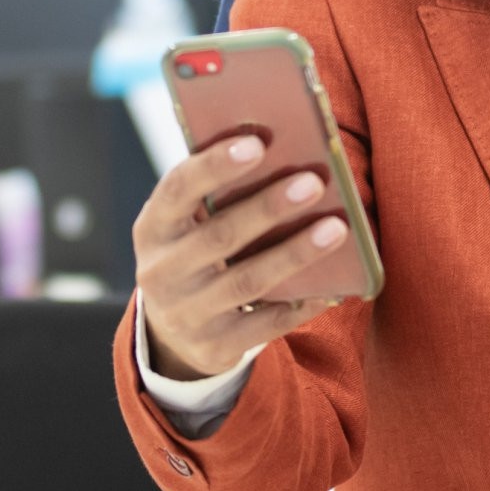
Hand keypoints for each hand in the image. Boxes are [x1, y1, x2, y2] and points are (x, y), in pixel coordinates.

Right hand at [132, 132, 351, 379]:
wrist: (171, 331)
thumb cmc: (194, 253)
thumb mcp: (187, 224)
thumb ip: (215, 193)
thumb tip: (282, 152)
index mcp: (153, 227)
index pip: (178, 188)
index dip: (215, 165)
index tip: (257, 143)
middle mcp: (161, 271)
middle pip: (220, 235)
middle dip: (268, 208)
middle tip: (313, 182)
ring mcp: (186, 313)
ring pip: (247, 281)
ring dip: (294, 253)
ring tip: (336, 229)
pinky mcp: (214, 347)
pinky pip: (265, 325)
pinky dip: (300, 305)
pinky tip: (332, 286)